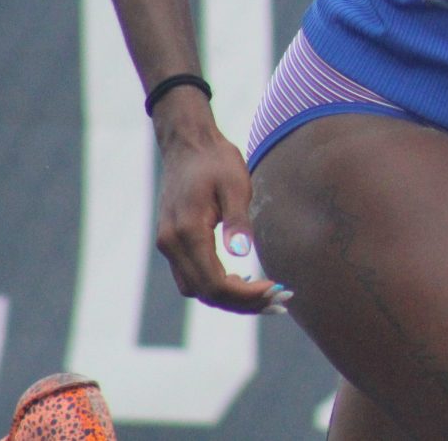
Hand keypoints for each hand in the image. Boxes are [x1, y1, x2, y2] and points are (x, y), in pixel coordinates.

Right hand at [152, 97, 285, 315]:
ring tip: (265, 295)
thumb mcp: (235, 184)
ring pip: (195, 289)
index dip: (245, 295)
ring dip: (229, 298)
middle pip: (205, 292)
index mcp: (186, 231)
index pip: (214, 282)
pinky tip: (244, 282)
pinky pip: (192, 276)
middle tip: (279, 301)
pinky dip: (216, 285)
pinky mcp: (172, 242)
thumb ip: (237, 220)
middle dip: (241, 303)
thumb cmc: (216, 160)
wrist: (188, 144)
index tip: (276, 289)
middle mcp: (171, 244)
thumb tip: (242, 254)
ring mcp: (168, 244)